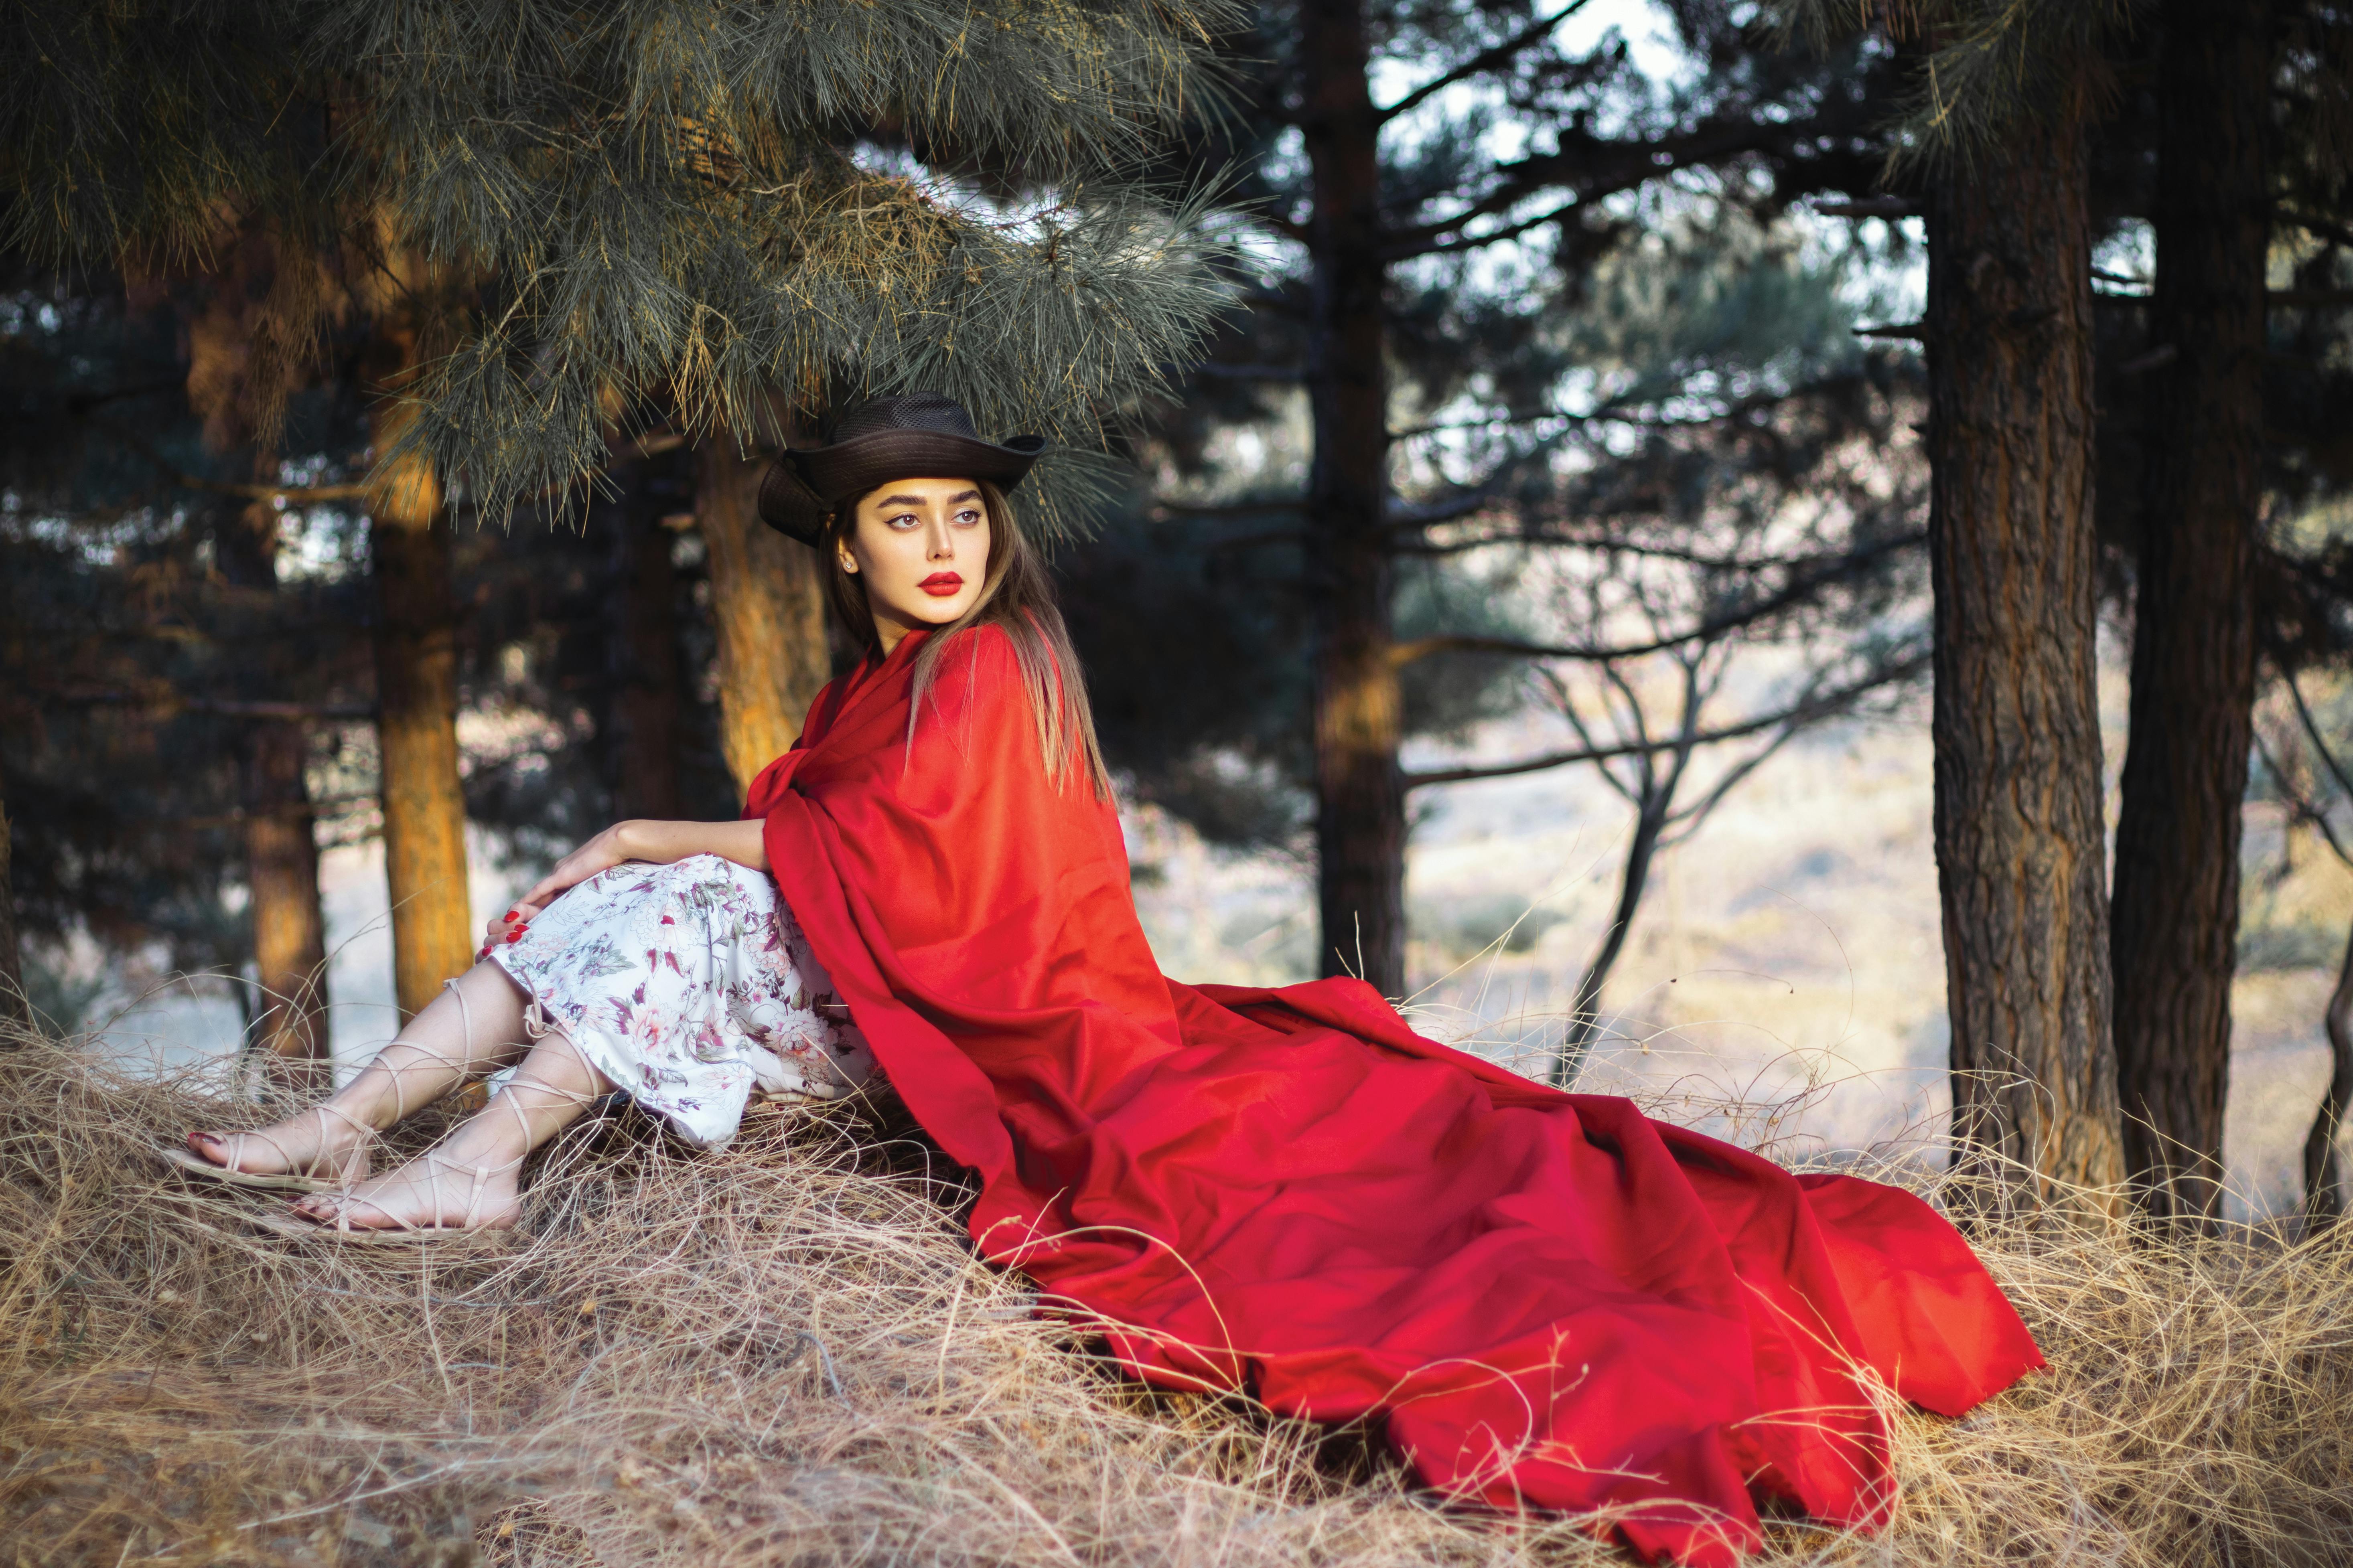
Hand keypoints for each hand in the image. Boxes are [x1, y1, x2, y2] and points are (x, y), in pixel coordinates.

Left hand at [479, 823, 641, 953]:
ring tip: (516, 924)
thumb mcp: (604, 880)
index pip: (553, 893)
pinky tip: (516, 911)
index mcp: (572, 872)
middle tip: (520, 928)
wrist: (619, 844)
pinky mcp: (562, 874)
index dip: (543, 908)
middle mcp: (562, 871)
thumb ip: (597, 890)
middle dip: (531, 912)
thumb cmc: (620, 860)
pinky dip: (528, 901)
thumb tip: (604, 906)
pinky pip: (540, 891)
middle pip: (543, 896)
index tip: (537, 922)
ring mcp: (560, 872)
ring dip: (528, 910)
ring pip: (539, 895)